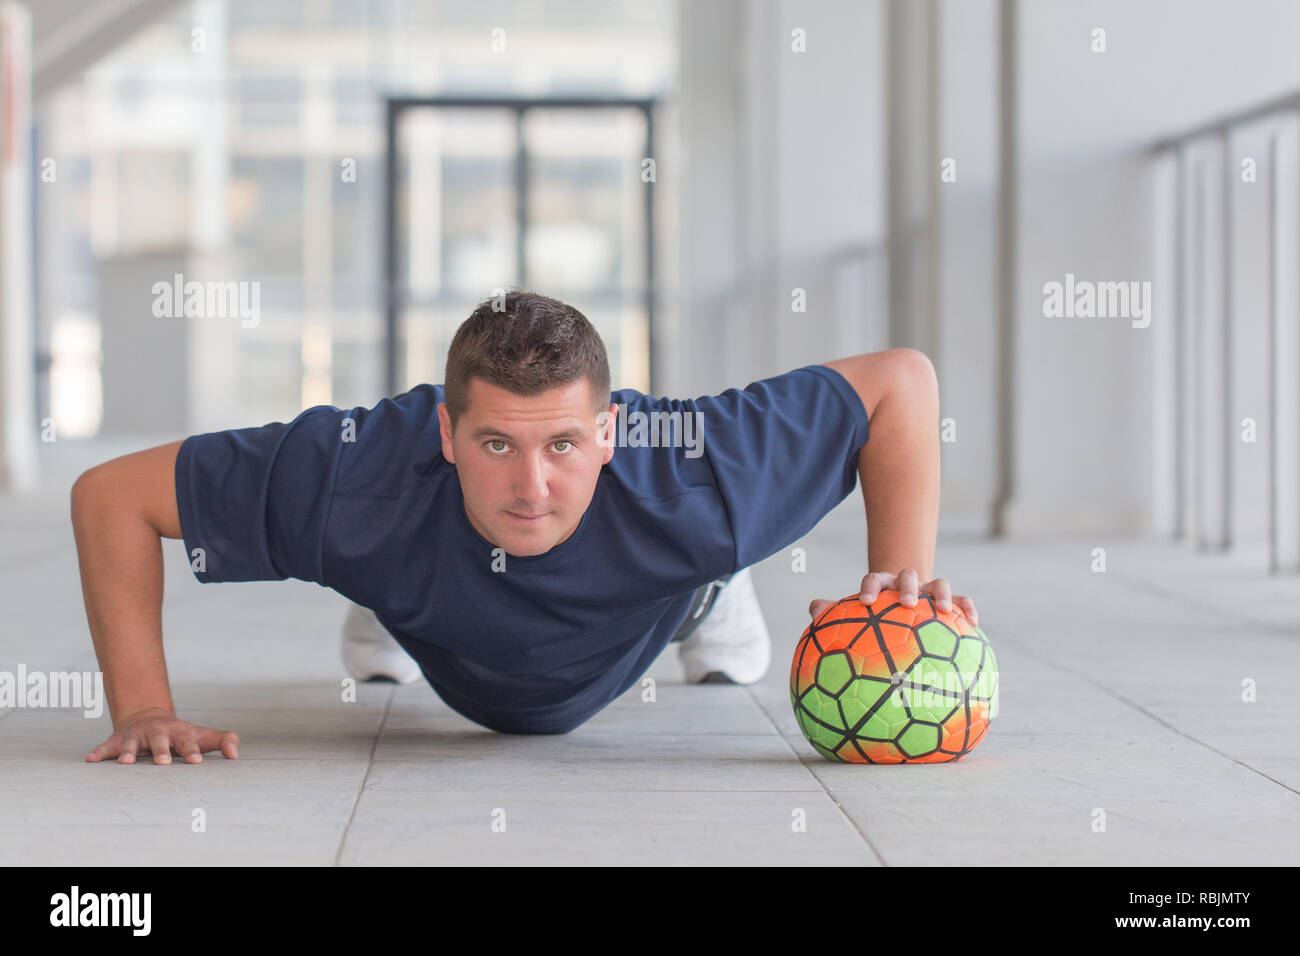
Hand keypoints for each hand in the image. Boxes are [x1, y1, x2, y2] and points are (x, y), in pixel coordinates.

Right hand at [86, 706, 239, 764]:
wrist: (150, 718)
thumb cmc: (181, 735)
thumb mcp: (203, 735)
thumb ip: (224, 741)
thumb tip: (236, 755)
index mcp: (179, 732)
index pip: (188, 742)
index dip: (192, 751)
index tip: (196, 762)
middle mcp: (157, 733)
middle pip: (160, 741)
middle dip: (161, 751)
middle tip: (163, 763)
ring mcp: (137, 736)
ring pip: (132, 743)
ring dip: (129, 752)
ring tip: (127, 763)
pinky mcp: (118, 740)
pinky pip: (107, 747)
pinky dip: (99, 752)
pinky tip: (90, 759)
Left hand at [808, 569, 978, 625]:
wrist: (903, 604)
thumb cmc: (875, 614)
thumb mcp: (856, 613)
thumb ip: (834, 612)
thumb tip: (813, 608)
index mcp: (881, 585)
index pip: (873, 579)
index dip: (869, 587)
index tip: (865, 601)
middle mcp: (907, 582)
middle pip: (908, 576)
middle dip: (908, 586)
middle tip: (908, 602)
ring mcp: (931, 589)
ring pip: (940, 583)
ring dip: (943, 594)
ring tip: (946, 611)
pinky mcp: (951, 600)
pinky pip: (963, 601)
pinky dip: (968, 607)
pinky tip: (974, 624)